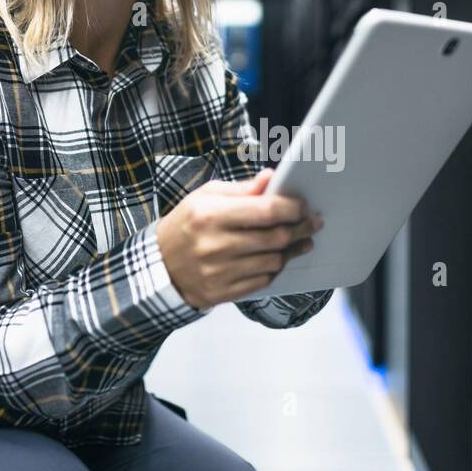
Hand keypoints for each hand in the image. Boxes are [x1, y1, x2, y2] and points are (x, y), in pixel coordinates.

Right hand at [156, 168, 323, 308]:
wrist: (159, 266)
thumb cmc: (187, 225)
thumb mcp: (205, 197)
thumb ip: (241, 189)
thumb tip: (271, 178)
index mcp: (210, 215)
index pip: (266, 210)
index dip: (292, 208)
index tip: (303, 205)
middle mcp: (215, 245)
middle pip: (275, 238)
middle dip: (301, 228)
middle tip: (312, 222)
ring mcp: (218, 272)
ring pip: (273, 261)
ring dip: (292, 250)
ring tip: (302, 241)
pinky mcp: (222, 292)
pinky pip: (263, 281)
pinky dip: (276, 268)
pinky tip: (280, 258)